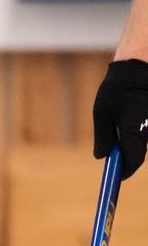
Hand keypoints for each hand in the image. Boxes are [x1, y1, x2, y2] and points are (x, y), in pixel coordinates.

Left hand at [93, 59, 147, 178]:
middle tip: (115, 163)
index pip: (132, 160)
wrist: (138, 68)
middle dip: (126, 161)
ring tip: (119, 128)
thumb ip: (103, 136)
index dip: (125, 171)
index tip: (117, 177)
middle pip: (138, 155)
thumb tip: (101, 157)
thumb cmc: (116, 89)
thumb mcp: (101, 112)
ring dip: (130, 145)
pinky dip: (135, 135)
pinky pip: (144, 133)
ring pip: (141, 144)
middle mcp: (146, 131)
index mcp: (131, 130)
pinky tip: (127, 119)